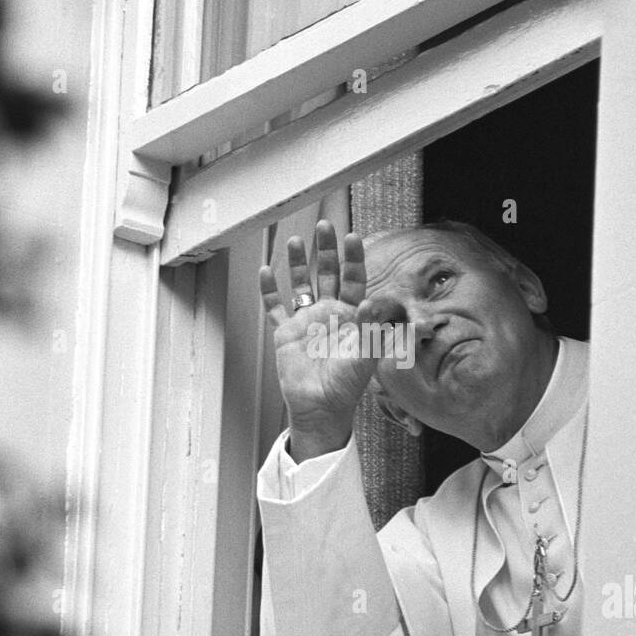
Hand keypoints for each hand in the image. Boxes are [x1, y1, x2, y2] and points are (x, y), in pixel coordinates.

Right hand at [259, 221, 402, 461]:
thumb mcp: (366, 357)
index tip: (353, 237)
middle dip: (327, 250)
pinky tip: (265, 271)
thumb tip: (370, 303)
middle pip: (328, 274)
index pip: (354, 279)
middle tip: (325, 227)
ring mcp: (307, 321)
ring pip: (301, 284)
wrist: (322, 408)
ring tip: (296, 241)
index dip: (354, 258)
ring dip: (298, 263)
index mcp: (352, 316)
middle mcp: (330, 313)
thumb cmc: (347, 386)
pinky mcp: (286, 333)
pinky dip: (269, 291)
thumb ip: (370, 329)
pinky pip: (276, 307)